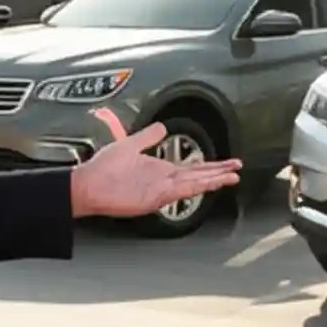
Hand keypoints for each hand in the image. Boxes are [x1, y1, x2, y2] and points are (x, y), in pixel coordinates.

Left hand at [69, 110, 242, 217]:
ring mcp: (160, 191)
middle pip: (198, 176)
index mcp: (160, 169)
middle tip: (238, 169)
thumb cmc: (103, 167)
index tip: (229, 162)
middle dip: (219, 173)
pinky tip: (206, 183)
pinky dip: (193, 187)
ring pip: (193, 185)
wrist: (87, 183)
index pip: (193, 168)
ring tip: (231, 177)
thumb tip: (162, 127)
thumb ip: (147, 136)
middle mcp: (164, 181)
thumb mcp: (129, 144)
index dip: (212, 165)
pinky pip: (178, 192)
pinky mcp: (153, 198)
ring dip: (212, 181)